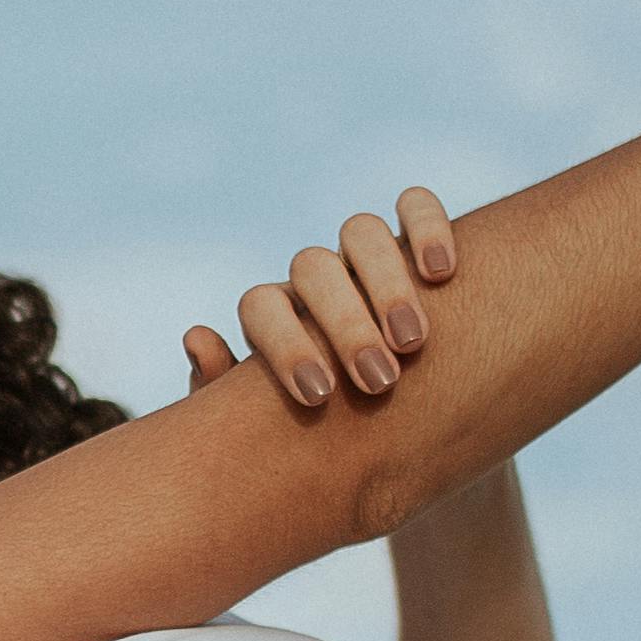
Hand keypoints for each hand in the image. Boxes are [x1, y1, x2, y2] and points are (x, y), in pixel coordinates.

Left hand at [183, 185, 459, 412]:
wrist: (401, 422)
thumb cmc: (332, 435)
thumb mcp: (282, 431)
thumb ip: (227, 393)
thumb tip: (198, 336)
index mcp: (278, 318)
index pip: (261, 306)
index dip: (285, 346)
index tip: (318, 397)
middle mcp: (318, 280)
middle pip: (313, 268)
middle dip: (345, 324)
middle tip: (378, 382)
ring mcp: (365, 255)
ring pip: (361, 231)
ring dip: (387, 281)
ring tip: (413, 342)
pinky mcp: (419, 240)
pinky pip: (415, 205)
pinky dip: (426, 227)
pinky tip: (442, 273)